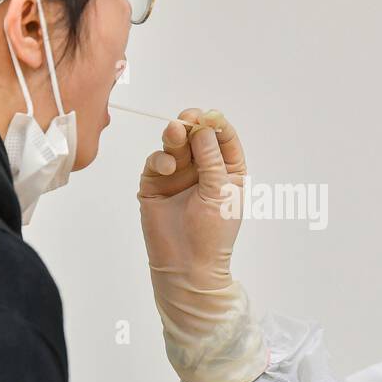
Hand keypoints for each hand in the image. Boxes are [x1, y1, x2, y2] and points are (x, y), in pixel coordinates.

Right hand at [138, 109, 244, 296]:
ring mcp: (177, 175)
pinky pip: (157, 161)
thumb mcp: (220, 191)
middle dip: (192, 124)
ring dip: (175, 136)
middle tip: (188, 118)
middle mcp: (202, 168)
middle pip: (196, 136)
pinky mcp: (155, 184)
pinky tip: (168, 167)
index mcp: (227, 170)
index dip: (216, 124)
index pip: (223, 138)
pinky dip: (162, 159)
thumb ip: (212, 159)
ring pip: (175, 144)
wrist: (187, 265)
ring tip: (175, 132)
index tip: (210, 116)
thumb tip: (204, 128)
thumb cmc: (213, 232)